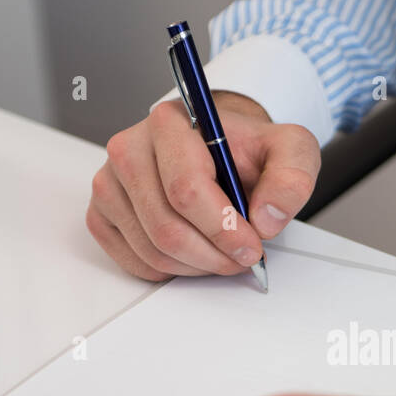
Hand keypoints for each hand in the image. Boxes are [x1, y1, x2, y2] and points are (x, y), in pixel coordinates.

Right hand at [86, 92, 320, 279]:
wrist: (216, 148)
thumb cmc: (243, 149)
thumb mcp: (289, 149)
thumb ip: (292, 177)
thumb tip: (267, 219)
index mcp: (168, 124)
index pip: (186, 189)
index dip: (223, 229)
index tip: (252, 246)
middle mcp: (129, 149)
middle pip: (167, 227)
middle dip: (213, 255)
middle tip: (244, 257)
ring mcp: (109, 183)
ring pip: (151, 250)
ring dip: (197, 266)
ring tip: (224, 253)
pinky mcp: (102, 213)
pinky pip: (134, 261)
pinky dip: (172, 271)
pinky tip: (195, 254)